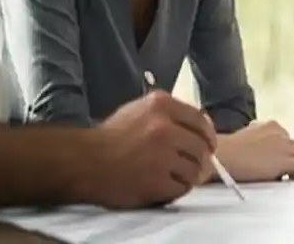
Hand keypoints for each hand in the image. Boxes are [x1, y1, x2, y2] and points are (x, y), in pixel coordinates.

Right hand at [77, 91, 215, 207]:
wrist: (85, 161)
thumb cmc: (110, 137)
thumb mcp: (140, 110)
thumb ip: (170, 114)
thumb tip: (199, 126)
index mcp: (161, 105)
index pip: (200, 120)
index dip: (207, 135)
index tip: (209, 145)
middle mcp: (164, 127)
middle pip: (202, 147)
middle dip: (199, 159)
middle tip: (192, 165)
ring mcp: (162, 155)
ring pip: (194, 170)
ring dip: (187, 175)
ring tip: (172, 175)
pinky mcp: (157, 180)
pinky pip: (182, 188)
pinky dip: (176, 189)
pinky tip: (163, 185)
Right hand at [215, 120, 293, 182]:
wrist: (227, 156)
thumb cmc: (230, 149)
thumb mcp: (248, 135)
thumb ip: (260, 138)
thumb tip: (264, 148)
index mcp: (271, 125)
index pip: (283, 137)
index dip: (279, 149)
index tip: (272, 158)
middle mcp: (282, 133)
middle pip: (292, 147)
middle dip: (286, 156)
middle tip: (278, 169)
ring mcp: (286, 146)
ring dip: (289, 165)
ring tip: (279, 176)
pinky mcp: (287, 160)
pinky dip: (289, 174)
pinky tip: (279, 180)